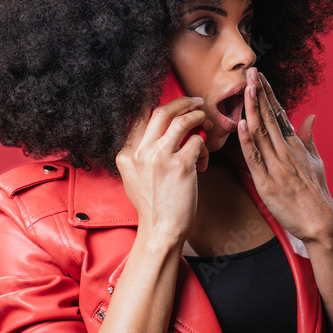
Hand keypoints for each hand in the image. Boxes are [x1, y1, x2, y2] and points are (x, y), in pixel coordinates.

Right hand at [115, 96, 213, 240]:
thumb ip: (141, 153)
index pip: (141, 116)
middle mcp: (141, 153)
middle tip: (195, 102)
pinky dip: (204, 146)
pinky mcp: (181, 166)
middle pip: (162, 111)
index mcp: (127, 154)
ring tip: (205, 122)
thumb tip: (162, 130)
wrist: (161, 230)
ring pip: (183, 121)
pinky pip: (197, 142)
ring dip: (198, 117)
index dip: (159, 104)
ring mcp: (160, 158)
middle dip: (183, 102)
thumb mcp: (134, 176)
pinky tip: (202, 160)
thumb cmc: (154, 205)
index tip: (174, 104)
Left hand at [235, 67, 332, 242]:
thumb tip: (310, 117)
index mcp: (295, 144)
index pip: (279, 113)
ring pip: (261, 131)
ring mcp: (277, 165)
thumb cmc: (316, 193)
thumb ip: (308, 138)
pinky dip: (248, 140)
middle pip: (269, 116)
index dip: (268, 94)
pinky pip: (255, 157)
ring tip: (245, 87)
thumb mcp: (316, 161)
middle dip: (258, 92)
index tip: (260, 76)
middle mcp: (286, 150)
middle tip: (249, 71)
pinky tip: (241, 124)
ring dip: (252, 108)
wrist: (320, 220)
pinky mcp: (267, 181)